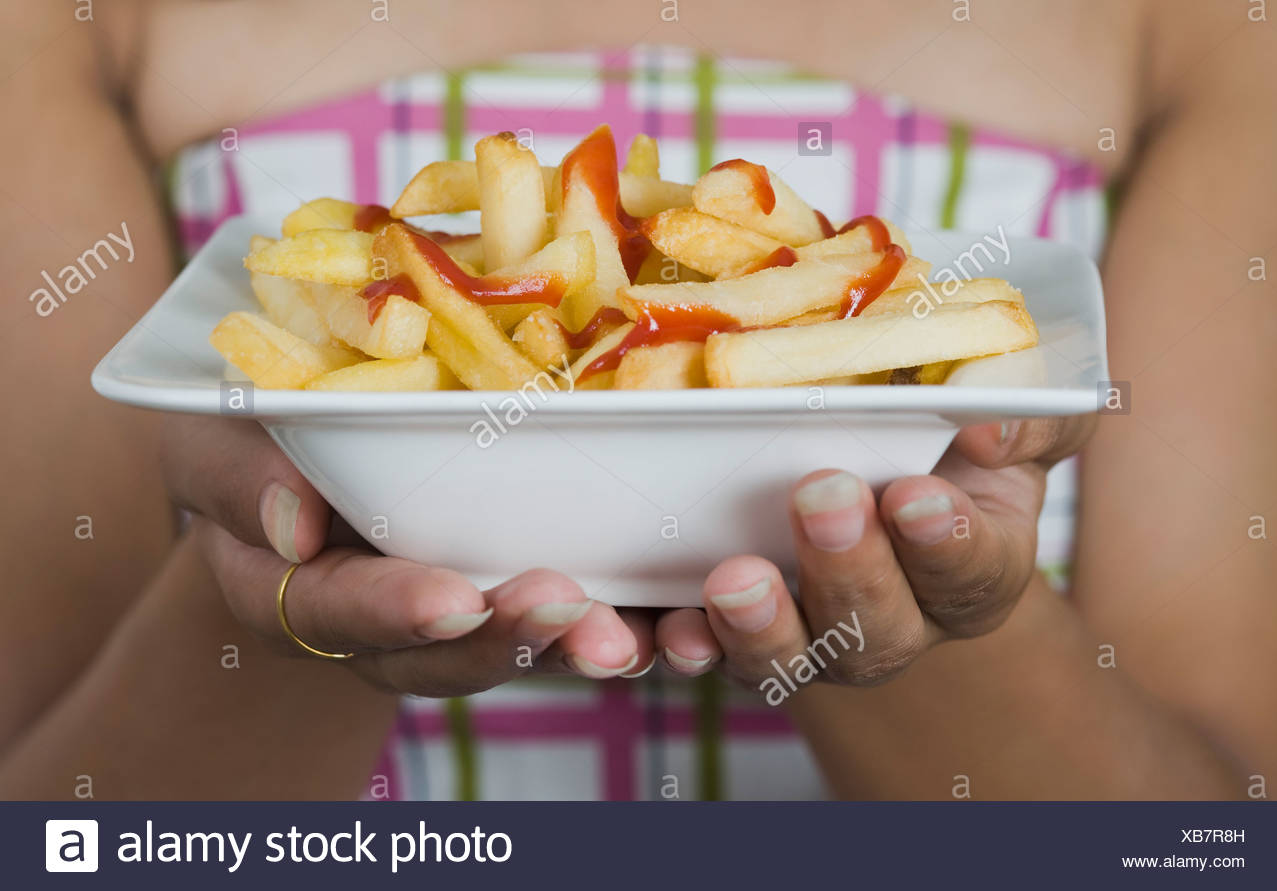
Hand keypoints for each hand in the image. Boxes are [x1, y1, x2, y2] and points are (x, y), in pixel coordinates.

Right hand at [162, 417, 654, 695]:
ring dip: (576, 643)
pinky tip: (677, 611)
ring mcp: (456, 607)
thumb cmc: (250, 430)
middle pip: (444, 655)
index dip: (397, 613)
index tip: (452, 600)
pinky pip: (570, 609)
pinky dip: (625, 615)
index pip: (341, 614)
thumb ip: (236, 479)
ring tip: (632, 635)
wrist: (309, 431)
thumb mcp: (213, 438)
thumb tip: (290, 526)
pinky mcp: (516, 577)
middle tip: (567, 610)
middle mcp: (385, 622)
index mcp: (300, 592)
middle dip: (507, 638)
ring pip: (517, 645)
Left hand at [650, 416, 1095, 691]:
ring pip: (786, 662)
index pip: (972, 576)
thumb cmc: (944, 436)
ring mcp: (803, 635)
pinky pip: (699, 651)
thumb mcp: (1003, 413)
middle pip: (877, 632)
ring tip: (736, 581)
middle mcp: (889, 623)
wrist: (865, 452)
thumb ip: (1029, 418)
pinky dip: (672, 644)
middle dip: (849, 570)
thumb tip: (989, 431)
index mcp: (968, 573)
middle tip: (821, 498)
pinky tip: (655, 631)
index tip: (915, 496)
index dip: (946, 545)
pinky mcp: (727, 628)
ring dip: (759, 629)